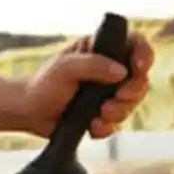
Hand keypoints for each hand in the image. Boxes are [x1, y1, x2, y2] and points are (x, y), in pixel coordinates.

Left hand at [23, 31, 154, 139]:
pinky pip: (117, 124)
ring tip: (98, 115)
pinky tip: (92, 126)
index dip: (144, 54)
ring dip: (118, 112)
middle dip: (132, 92)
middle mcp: (109, 71)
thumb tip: (121, 72)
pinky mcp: (104, 115)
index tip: (138, 67)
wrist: (29, 112)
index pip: (135, 45)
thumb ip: (93, 65)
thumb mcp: (65, 67)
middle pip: (140, 79)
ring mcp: (108, 94)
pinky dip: (106, 127)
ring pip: (131, 104)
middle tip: (116, 98)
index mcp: (101, 51)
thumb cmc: (43, 84)